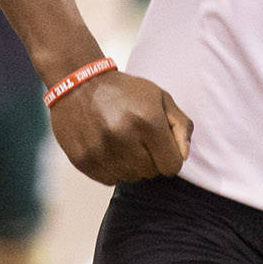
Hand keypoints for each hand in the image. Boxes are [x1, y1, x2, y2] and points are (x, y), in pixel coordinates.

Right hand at [48, 69, 192, 185]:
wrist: (78, 84)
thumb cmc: (125, 91)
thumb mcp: (160, 98)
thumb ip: (181, 126)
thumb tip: (184, 156)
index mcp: (148, 120)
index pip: (172, 166)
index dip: (170, 156)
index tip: (160, 144)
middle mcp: (124, 137)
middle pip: (152, 173)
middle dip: (150, 159)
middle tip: (137, 137)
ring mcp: (102, 151)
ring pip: (131, 178)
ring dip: (131, 165)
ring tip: (121, 140)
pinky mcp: (84, 160)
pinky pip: (110, 180)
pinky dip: (112, 168)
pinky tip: (107, 147)